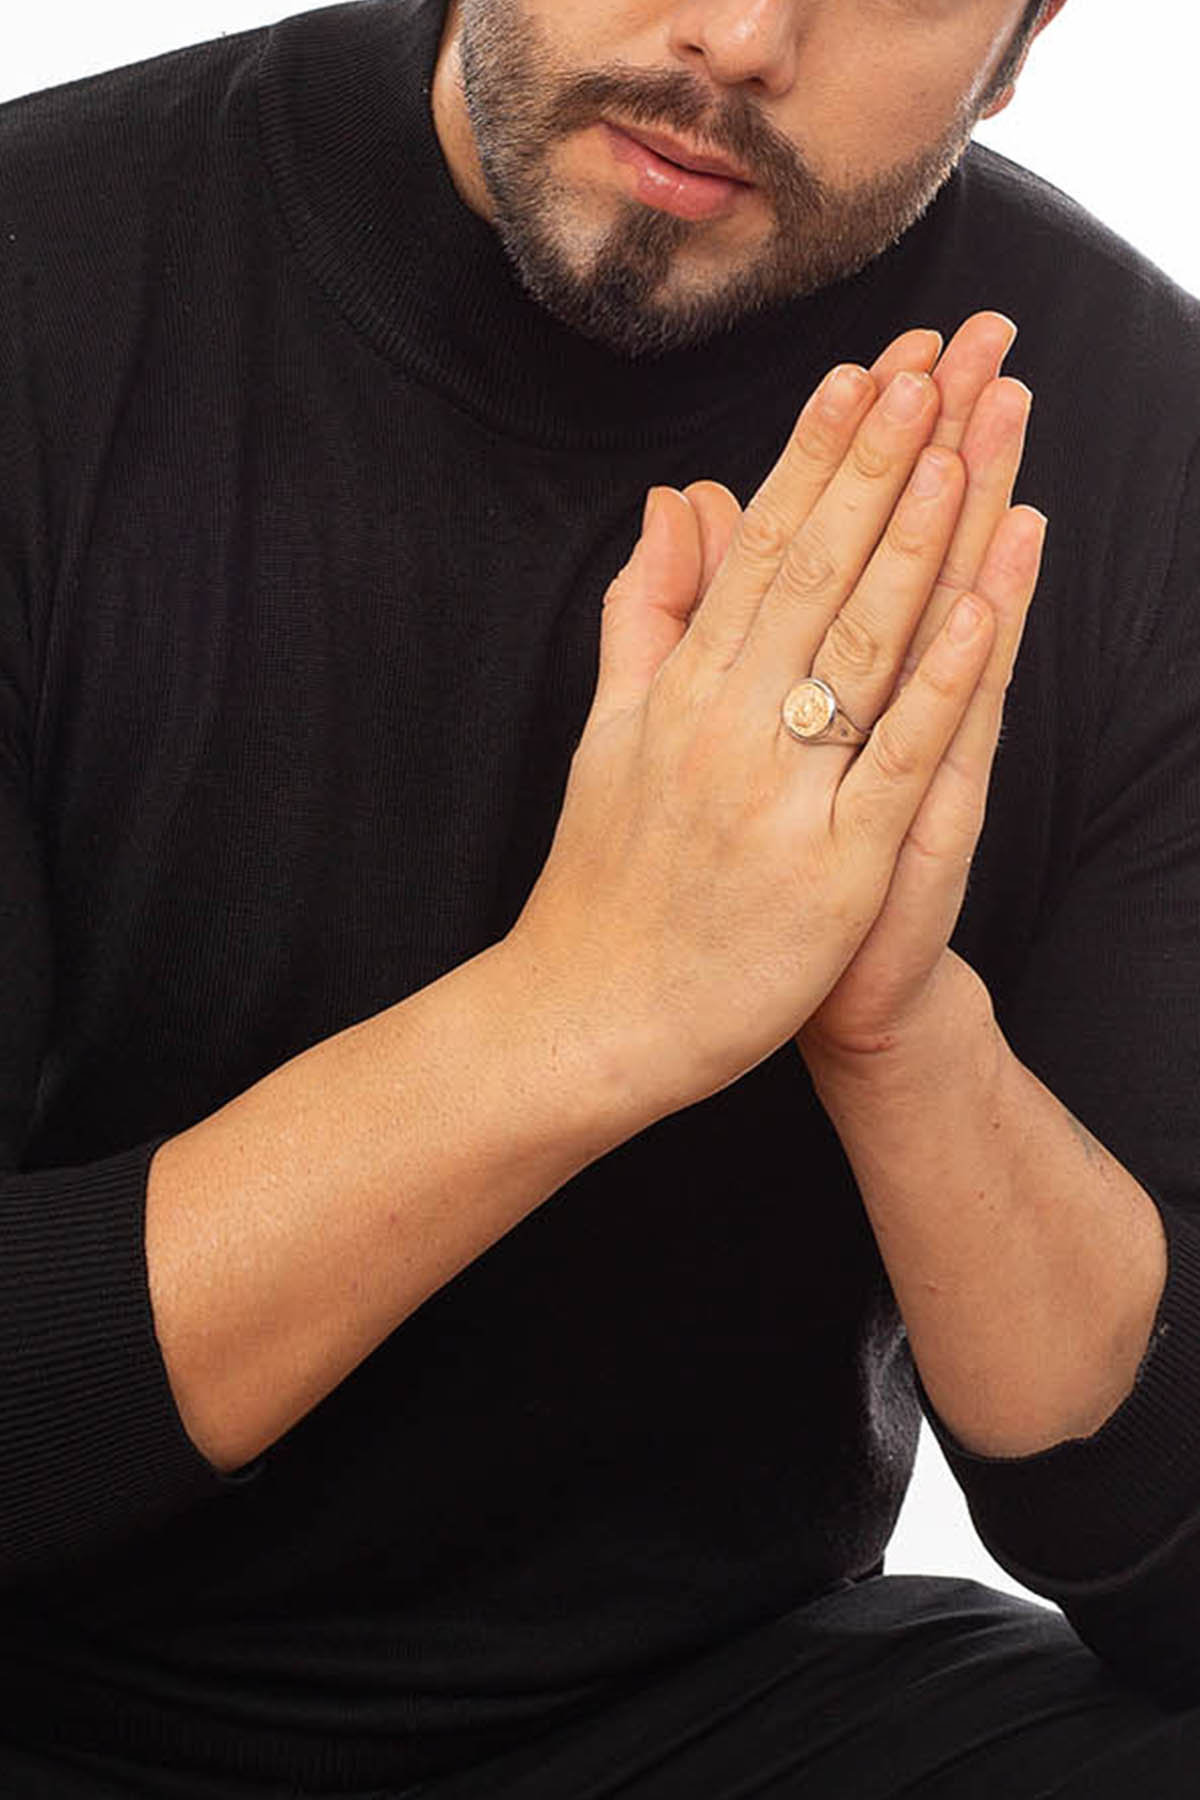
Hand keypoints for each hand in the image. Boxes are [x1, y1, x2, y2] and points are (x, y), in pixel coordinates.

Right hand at [506, 317, 1017, 1117]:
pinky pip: (892, 763)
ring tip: (963, 439)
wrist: (587, 1017)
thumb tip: (674, 502)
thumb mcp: (608, 731)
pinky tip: (975, 605)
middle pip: (817, 569)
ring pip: (859, 645)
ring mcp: (777, 794)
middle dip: (883, 458)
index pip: (761, 547)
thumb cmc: (604, 879)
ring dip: (916, 537)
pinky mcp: (828, 871)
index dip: (819, 455)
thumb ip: (645, 614)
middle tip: (942, 358)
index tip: (868, 369)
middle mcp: (724, 724)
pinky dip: (935, 683)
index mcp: (679, 688)